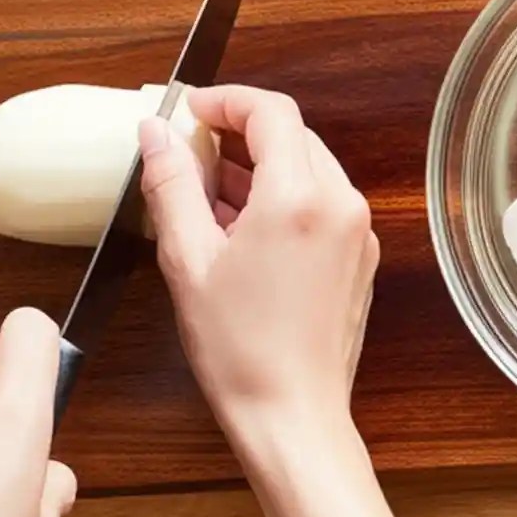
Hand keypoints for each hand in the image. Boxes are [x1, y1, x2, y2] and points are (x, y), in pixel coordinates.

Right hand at [137, 86, 435, 516]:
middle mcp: (341, 205)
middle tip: (192, 151)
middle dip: (241, 134)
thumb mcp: (189, 260)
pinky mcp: (360, 257)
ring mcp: (357, 232)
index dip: (226, 101)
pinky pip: (322, 204)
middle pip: (294, 136)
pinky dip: (284, 199)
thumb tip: (156, 133)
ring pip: (310, 169)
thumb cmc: (241, 351)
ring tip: (208, 196)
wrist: (293, 415)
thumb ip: (172, 185)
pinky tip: (242, 228)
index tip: (191, 109)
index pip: (271, 112)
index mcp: (300, 198)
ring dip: (261, 168)